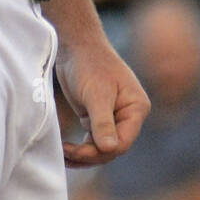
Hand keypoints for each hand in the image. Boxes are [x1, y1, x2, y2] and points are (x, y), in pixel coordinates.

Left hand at [55, 38, 149, 168]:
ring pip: (101, 148)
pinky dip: (80, 147)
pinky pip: (92, 140)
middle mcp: (128, 114)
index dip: (102, 151)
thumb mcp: (96, 94)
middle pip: (112, 148)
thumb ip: (103, 122)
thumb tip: (109, 150)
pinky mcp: (98, 118)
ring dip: (83, 154)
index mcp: (136, 108)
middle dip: (90, 154)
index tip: (78, 151)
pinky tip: (65, 150)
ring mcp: (114, 117)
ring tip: (63, 153)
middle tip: (66, 152)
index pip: (124, 141)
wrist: (76, 45)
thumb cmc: (89, 64)